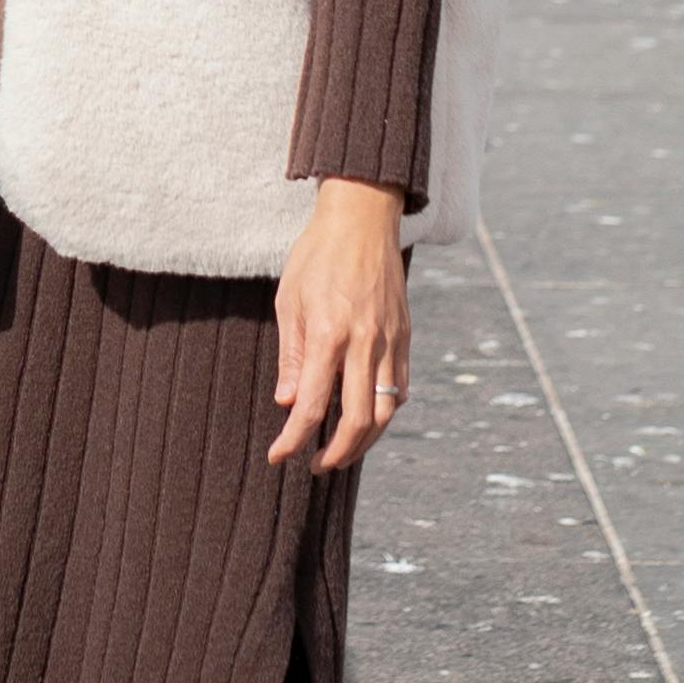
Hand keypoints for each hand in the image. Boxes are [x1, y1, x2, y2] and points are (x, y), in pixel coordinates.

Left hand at [267, 181, 410, 472]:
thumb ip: (291, 355)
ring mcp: (390, 340)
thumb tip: (288, 402)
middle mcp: (364, 342)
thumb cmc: (317, 255)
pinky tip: (366, 418)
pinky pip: (400, 387)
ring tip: (341, 450)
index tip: (278, 457)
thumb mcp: (289, 301)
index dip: (292, 439)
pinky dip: (383, 412)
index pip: (310, 405)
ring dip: (364, 442)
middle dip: (335, 454)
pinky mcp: (405, 335)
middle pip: (356, 422)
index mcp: (328, 334)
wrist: (363, 218)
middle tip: (315, 465)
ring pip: (385, 412)